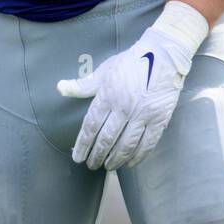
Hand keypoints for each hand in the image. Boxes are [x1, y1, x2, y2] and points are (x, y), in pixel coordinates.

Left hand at [57, 1, 207, 170]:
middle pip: (107, 139)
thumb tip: (60, 88)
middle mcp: (124, 108)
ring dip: (115, 159)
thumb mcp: (104, 71)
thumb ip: (83, 85)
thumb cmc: (131, 62)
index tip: (78, 157)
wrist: (163, 56)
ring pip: (126, 145)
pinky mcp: (159, 119)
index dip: (83, 144)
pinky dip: (138, 156)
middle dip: (97, 155)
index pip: (91, 126)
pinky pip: (147, 144)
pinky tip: (130, 163)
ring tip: (108, 166)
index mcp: (108, 96)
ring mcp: (143, 115)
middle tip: (92, 165)